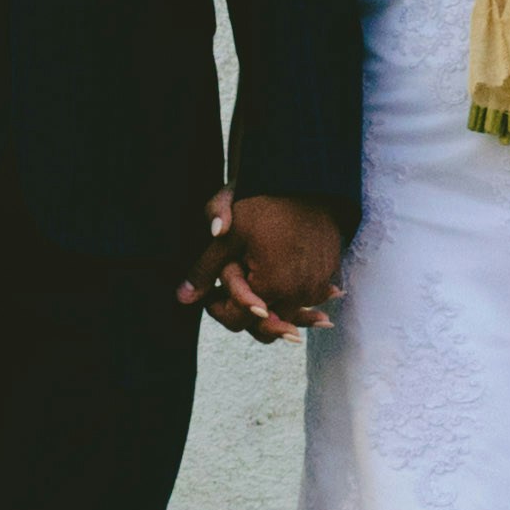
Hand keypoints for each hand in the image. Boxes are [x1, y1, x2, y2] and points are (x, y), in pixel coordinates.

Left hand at [185, 189, 344, 339]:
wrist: (310, 183)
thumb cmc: (266, 204)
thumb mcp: (229, 235)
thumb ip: (205, 269)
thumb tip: (182, 298)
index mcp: (273, 286)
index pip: (239, 320)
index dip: (219, 308)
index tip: (211, 291)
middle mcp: (299, 294)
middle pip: (264, 325)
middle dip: (244, 309)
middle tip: (231, 283)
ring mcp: (316, 287)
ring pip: (286, 315)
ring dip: (268, 304)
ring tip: (252, 276)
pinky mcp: (327, 277)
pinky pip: (304, 300)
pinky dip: (289, 294)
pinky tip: (275, 273)